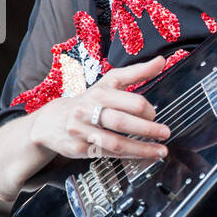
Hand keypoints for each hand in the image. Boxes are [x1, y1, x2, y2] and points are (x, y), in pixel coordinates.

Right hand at [30, 53, 171, 161]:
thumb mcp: (109, 83)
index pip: (130, 100)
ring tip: (160, 150)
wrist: (51, 121)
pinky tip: (142, 155)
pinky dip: (128, 155)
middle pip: (122, 122)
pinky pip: (108, 154)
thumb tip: (161, 61)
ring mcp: (82, 130)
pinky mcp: (79, 148)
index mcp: (99, 92)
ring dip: (141, 148)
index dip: (147, 109)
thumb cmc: (88, 101)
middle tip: (165, 132)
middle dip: (147, 129)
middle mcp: (88, 110)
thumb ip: (136, 73)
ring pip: (115, 142)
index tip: (155, 114)